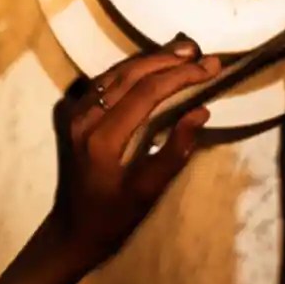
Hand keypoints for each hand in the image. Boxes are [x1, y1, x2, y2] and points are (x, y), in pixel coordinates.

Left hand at [48, 36, 217, 269]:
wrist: (71, 231)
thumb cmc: (114, 216)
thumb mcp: (149, 191)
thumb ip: (175, 151)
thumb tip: (201, 111)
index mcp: (103, 138)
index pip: (147, 92)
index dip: (182, 76)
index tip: (212, 68)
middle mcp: (84, 119)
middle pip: (130, 75)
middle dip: (170, 61)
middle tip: (204, 55)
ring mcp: (74, 115)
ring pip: (116, 73)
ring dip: (152, 59)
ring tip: (185, 52)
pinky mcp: (72, 115)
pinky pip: (104, 81)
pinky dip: (132, 68)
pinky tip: (152, 65)